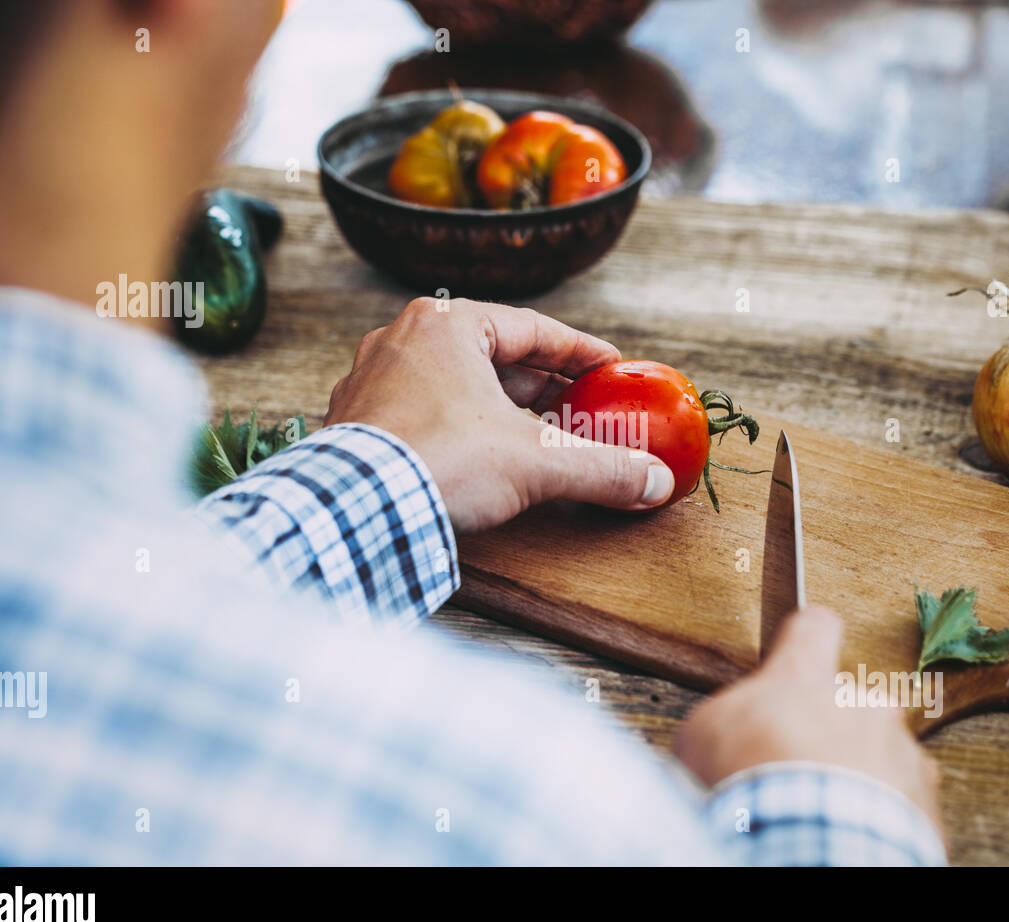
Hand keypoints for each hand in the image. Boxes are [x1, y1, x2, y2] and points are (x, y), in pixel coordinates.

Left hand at [324, 297, 675, 532]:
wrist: (354, 510)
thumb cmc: (440, 463)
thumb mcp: (535, 461)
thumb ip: (601, 467)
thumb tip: (654, 483)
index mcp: (447, 324)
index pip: (533, 329)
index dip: (581, 352)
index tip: (612, 368)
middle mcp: (403, 339)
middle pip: (493, 357)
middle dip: (543, 385)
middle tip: (583, 408)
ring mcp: (371, 380)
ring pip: (454, 386)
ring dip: (499, 409)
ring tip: (538, 435)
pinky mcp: (355, 422)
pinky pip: (420, 414)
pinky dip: (458, 430)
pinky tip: (480, 458)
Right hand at [673, 606, 943, 831]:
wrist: (808, 840)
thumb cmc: (752, 776)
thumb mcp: (706, 733)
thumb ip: (730, 716)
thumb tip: (729, 728)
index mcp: (805, 677)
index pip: (815, 627)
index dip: (807, 637)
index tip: (803, 644)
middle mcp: (861, 703)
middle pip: (853, 699)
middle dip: (832, 726)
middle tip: (800, 763)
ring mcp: (898, 749)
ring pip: (882, 748)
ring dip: (858, 770)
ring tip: (824, 803)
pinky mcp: (921, 798)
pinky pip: (903, 797)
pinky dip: (879, 810)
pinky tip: (848, 825)